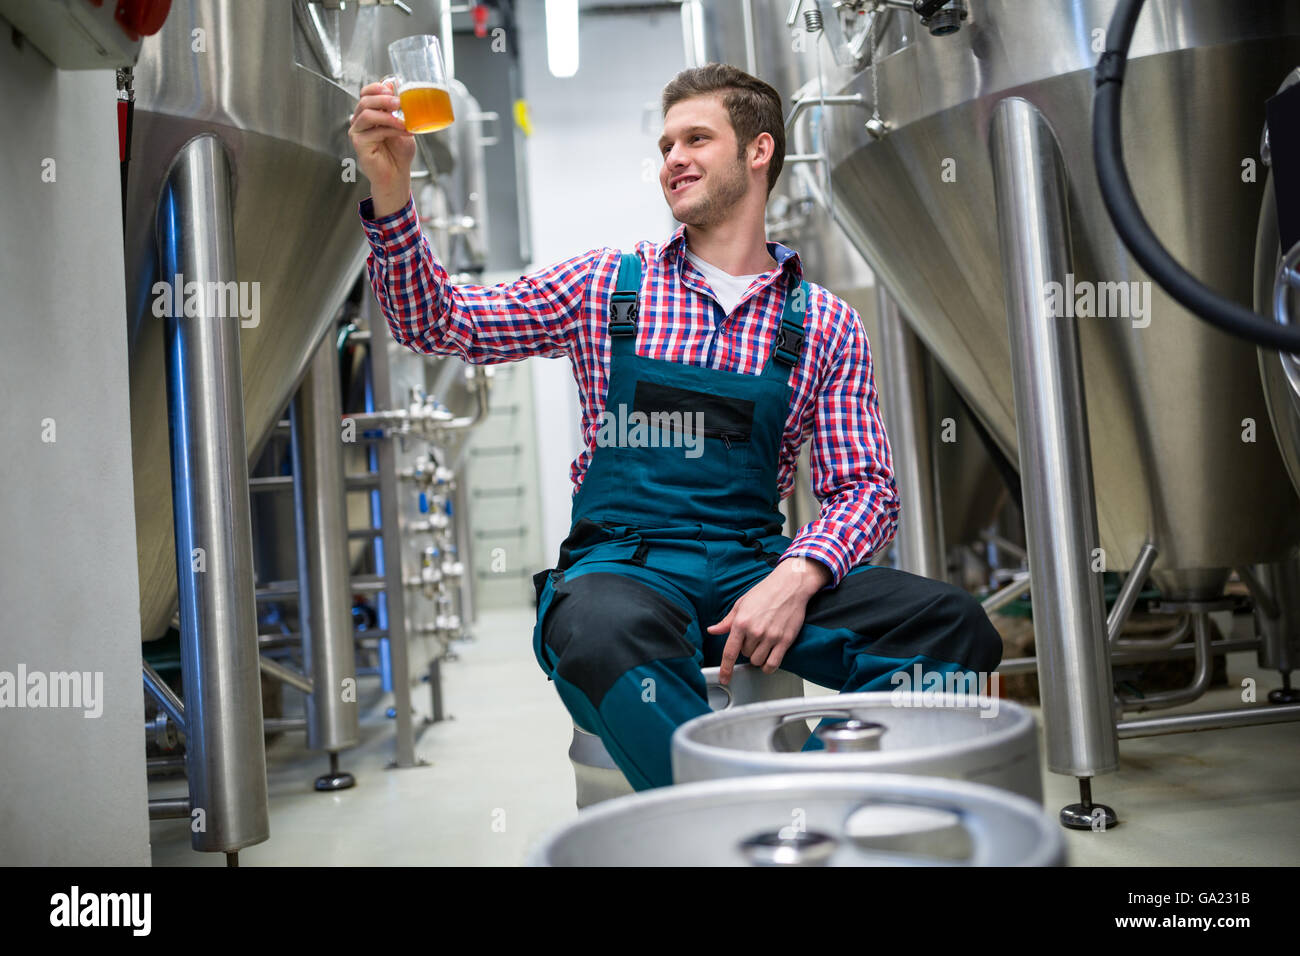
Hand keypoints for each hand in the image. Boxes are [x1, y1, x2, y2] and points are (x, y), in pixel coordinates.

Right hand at [349, 80, 415, 217]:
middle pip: (364, 101)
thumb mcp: (403, 125)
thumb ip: (398, 108)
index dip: (376, 88)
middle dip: (382, 99)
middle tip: (398, 102)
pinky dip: (390, 130)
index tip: (391, 89)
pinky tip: (402, 132)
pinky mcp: (359, 145)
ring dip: (387, 115)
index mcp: (369, 113)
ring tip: (402, 121)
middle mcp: (360, 121)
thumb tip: (394, 86)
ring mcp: (358, 133)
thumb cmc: (399, 152)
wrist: (397, 175)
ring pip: (366, 114)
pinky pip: (373, 132)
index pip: (366, 93)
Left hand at [707, 557, 830, 683]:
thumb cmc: (766, 592)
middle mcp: (755, 631)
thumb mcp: (742, 604)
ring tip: (762, 643)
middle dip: (747, 649)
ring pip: (758, 661)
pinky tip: (769, 658)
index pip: (729, 652)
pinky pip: (774, 664)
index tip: (724, 678)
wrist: (790, 585)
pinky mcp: (785, 640)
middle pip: (745, 655)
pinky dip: (769, 666)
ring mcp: (771, 637)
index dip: (725, 668)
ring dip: (758, 656)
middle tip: (754, 637)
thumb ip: (727, 621)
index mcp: (741, 622)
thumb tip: (713, 630)